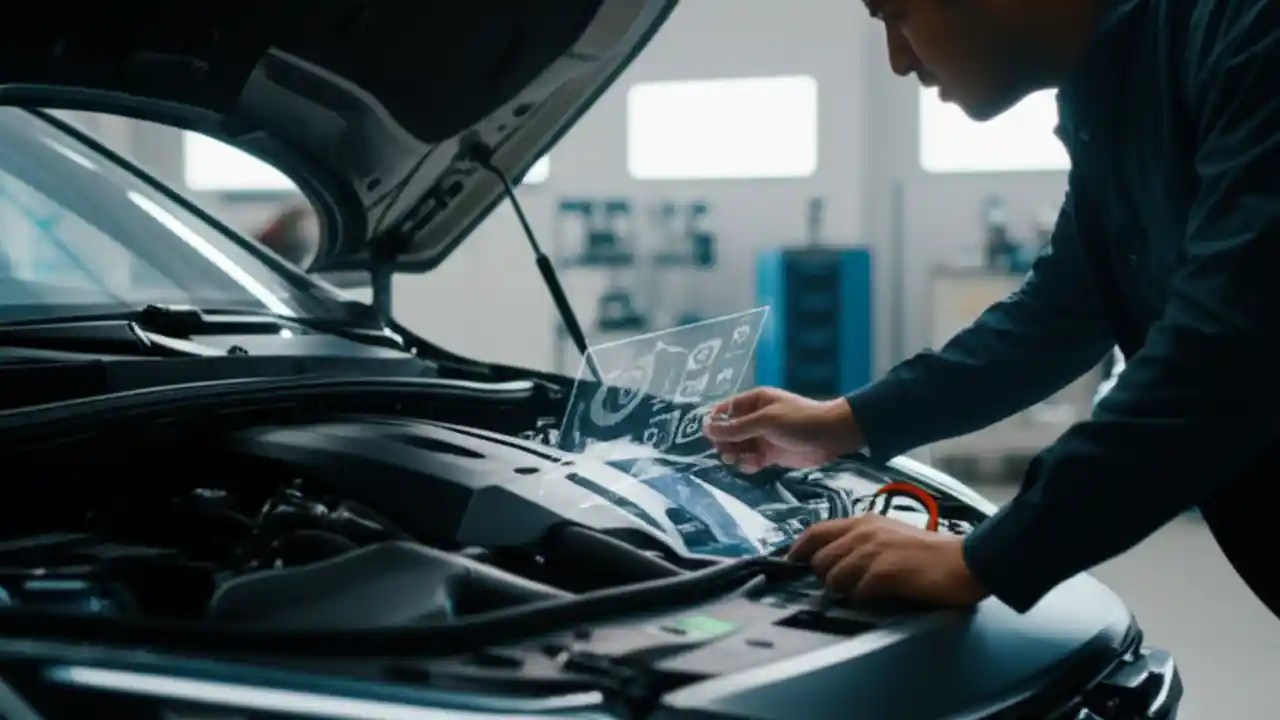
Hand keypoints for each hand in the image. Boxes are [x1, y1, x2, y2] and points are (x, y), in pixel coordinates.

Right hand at [703, 387, 863, 472]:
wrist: (831, 437)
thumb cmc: (799, 420)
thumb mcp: (765, 421)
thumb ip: (736, 427)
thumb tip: (706, 428)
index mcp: (753, 402)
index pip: (725, 410)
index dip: (715, 422)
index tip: (710, 436)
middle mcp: (755, 419)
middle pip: (728, 432)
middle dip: (724, 442)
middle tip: (727, 451)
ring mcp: (762, 437)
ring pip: (737, 448)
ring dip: (735, 455)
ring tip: (741, 459)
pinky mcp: (770, 455)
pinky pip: (750, 460)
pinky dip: (748, 464)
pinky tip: (754, 465)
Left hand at [788, 515, 987, 606]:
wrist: (963, 561)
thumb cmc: (930, 552)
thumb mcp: (890, 535)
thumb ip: (863, 542)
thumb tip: (838, 560)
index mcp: (863, 521)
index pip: (816, 531)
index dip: (798, 549)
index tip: (791, 562)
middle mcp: (863, 532)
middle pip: (819, 558)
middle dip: (823, 576)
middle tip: (839, 586)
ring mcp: (872, 552)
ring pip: (833, 577)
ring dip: (842, 590)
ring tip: (862, 592)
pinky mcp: (884, 572)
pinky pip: (856, 592)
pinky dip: (861, 599)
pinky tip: (875, 598)